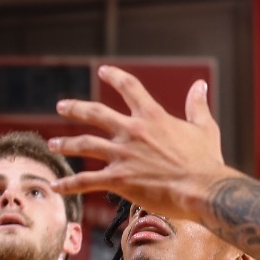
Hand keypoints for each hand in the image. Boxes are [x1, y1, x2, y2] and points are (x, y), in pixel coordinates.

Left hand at [51, 67, 234, 220]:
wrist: (203, 188)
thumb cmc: (206, 161)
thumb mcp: (205, 128)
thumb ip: (197, 106)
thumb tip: (200, 85)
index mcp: (152, 116)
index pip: (129, 87)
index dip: (115, 76)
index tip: (103, 70)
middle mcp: (132, 131)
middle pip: (95, 113)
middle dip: (76, 108)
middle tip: (61, 105)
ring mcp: (122, 155)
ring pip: (84, 144)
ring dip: (66, 144)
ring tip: (53, 144)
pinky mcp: (118, 179)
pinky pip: (86, 181)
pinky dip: (69, 184)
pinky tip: (55, 186)